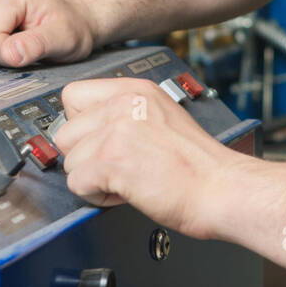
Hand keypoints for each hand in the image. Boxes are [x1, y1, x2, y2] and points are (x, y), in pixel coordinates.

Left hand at [52, 77, 247, 237]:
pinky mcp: (112, 159)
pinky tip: (126, 192)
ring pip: (69, 161)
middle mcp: (124, 104)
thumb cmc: (199, 164)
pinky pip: (77, 183)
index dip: (81, 125)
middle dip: (85, 156)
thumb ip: (127, 114)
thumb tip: (92, 130)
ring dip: (92, 177)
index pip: (73, 95)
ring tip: (126, 179)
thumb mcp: (163, 117)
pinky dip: (97, 196)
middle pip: (65, 132)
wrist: (221, 188)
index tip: (98, 141)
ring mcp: (117, 129)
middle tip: (118, 165)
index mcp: (137, 90)